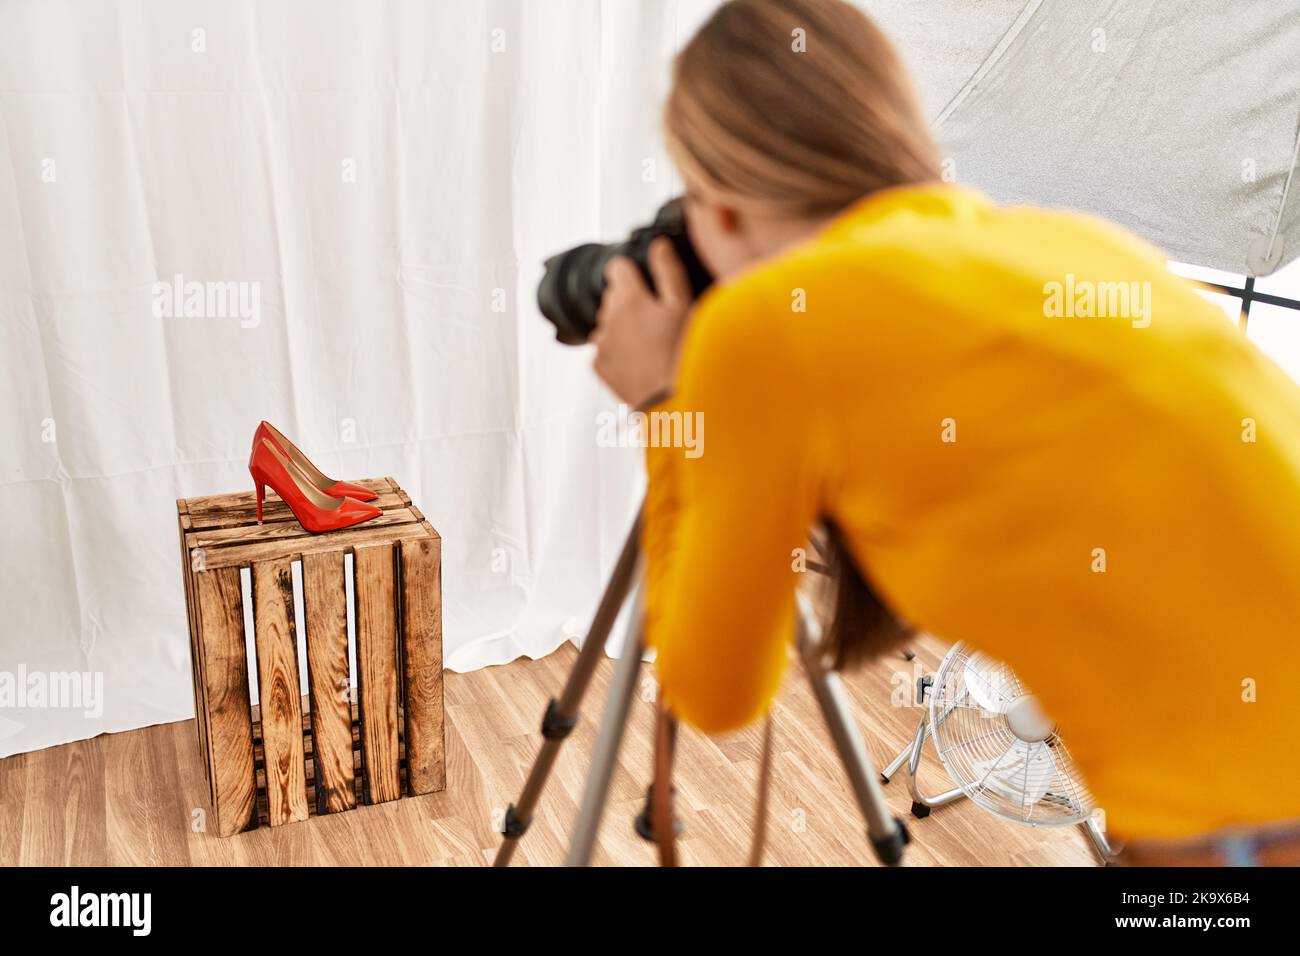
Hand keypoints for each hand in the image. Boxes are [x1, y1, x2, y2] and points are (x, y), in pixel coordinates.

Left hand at [591, 237, 692, 407]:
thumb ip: (668, 271)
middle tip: (657, 321)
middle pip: (613, 297)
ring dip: (623, 327)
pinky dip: (618, 351)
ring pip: (608, 323)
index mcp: (629, 298)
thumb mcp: (684, 307)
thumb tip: (658, 245)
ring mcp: (601, 343)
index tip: (644, 282)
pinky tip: (639, 360)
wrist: (671, 403)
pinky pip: (605, 349)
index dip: (632, 271)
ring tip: (650, 344)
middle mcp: (607, 318)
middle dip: (631, 302)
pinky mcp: (598, 366)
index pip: (616, 268)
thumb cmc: (683, 353)